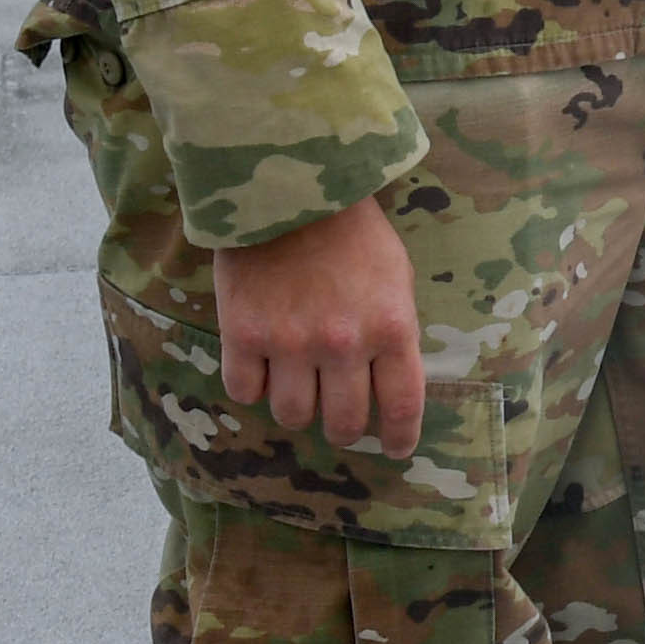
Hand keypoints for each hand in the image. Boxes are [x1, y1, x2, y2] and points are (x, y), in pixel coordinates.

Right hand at [216, 200, 425, 449]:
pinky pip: (244, 392)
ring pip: (291, 414)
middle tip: (338, 423)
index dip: (399, 437)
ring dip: (296, 409)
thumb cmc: (352, 234)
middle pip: (342, 422)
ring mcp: (290, 344)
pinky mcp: (243, 336)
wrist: (289, 193)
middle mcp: (343, 345)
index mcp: (392, 329)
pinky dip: (253, 388)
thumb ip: (392, 331)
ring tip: (297, 390)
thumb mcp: (396, 279)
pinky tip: (260, 371)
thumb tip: (387, 380)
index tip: (395, 450)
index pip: (401, 406)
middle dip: (343, 430)